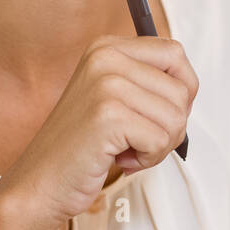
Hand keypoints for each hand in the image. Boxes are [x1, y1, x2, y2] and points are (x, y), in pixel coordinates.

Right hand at [0, 34, 197, 228]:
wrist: (40, 181)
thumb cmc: (82, 145)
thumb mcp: (113, 97)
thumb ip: (147, 82)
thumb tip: (189, 86)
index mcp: (107, 47)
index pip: (174, 53)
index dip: (182, 89)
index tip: (160, 113)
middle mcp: (105, 57)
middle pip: (181, 89)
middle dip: (170, 125)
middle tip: (138, 139)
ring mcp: (106, 85)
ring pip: (176, 117)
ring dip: (159, 146)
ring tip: (126, 149)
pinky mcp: (108, 116)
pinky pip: (161, 140)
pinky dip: (148, 159)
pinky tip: (121, 159)